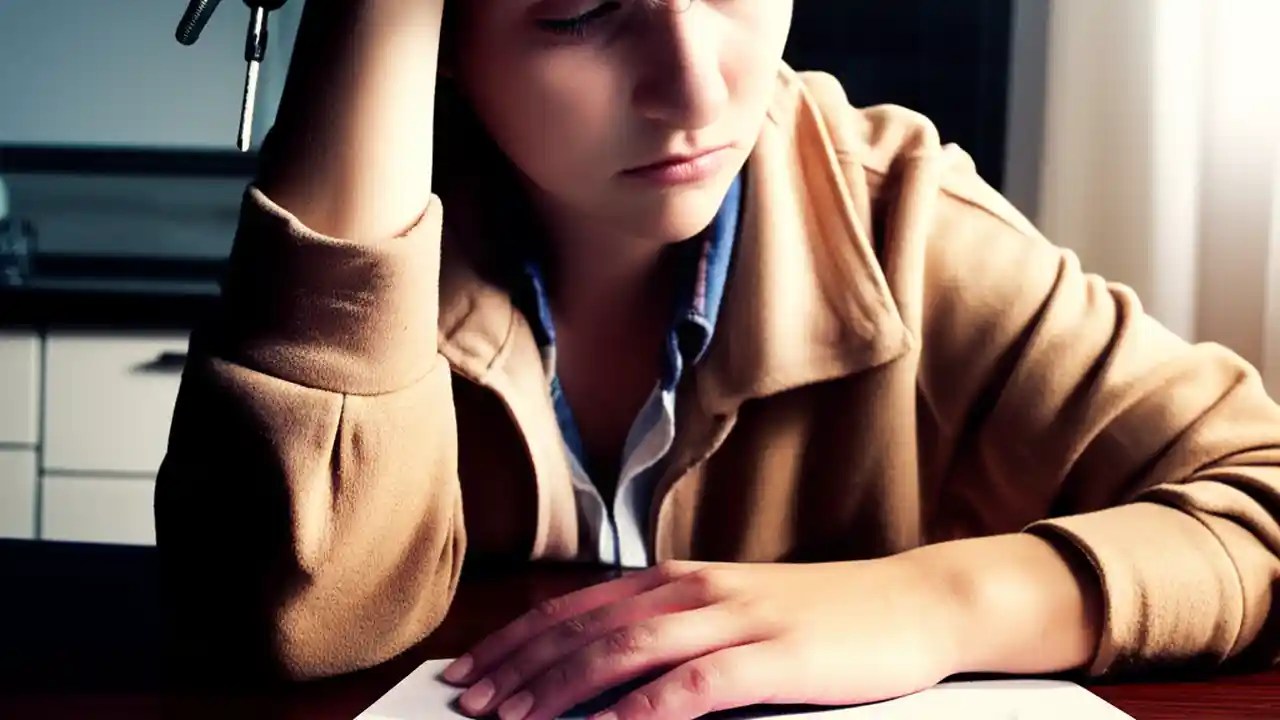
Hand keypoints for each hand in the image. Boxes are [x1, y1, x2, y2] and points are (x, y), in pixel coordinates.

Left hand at [439, 559, 963, 719]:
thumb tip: (603, 664)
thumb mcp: (734, 612)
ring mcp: (736, 619)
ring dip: (563, 687)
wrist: (912, 603)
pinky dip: (647, 707)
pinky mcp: (775, 656)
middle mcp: (696, 590)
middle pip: (586, 627)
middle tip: (471, 703)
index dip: (516, 640)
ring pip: (626, 648)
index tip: (471, 670)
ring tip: (515, 718)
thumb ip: (671, 627)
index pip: (577, 608)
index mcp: (680, 581)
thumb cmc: (821, 615)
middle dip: (520, 668)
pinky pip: (697, 681)